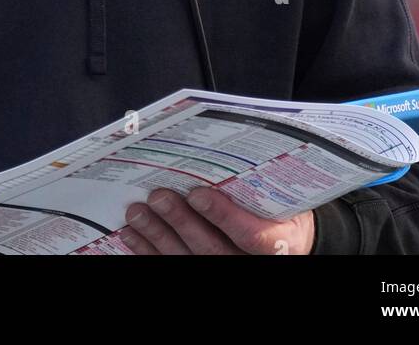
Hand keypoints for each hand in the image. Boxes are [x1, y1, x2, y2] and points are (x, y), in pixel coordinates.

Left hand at [119, 186, 314, 254]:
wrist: (286, 243)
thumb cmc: (283, 213)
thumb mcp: (286, 199)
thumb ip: (263, 184)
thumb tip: (237, 147)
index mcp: (276, 242)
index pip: (252, 235)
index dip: (224, 216)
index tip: (198, 194)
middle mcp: (247, 261)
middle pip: (212, 248)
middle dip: (181, 222)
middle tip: (159, 197)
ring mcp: (224, 268)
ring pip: (188, 259)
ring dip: (158, 236)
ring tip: (137, 212)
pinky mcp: (200, 271)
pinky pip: (172, 265)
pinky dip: (149, 251)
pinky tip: (132, 235)